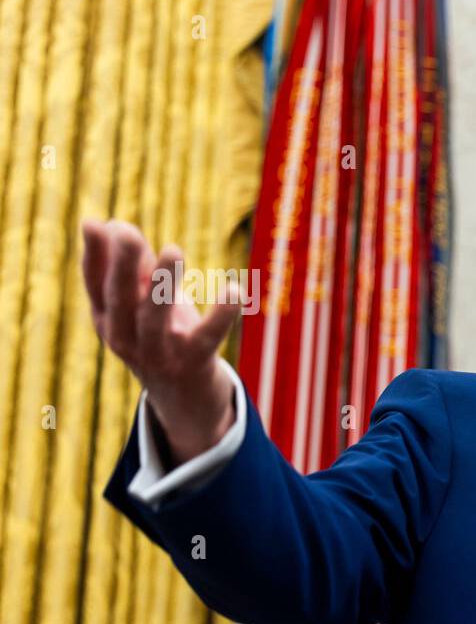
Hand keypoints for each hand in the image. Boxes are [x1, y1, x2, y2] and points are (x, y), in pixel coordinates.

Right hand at [82, 219, 240, 463]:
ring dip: (162, 283)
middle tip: (126, 231)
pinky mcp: (192, 364)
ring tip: (173, 249)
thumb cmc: (162, 338)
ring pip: (155, 318)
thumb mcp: (144, 305)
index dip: (93, 255)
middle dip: (121, 265)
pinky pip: (207, 338)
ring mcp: (158, 354)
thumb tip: (119, 226)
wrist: (185, 401)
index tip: (93, 223)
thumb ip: (135, 269)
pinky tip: (233, 290)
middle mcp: (126, 339)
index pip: (95, 284)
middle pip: (119, 299)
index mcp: (108, 320)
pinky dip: (221, 315)